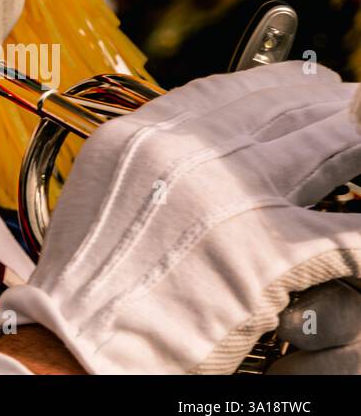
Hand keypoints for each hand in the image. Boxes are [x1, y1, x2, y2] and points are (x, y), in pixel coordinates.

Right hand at [0, 61, 360, 373]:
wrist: (81, 335)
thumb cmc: (83, 276)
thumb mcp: (100, 188)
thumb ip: (146, 158)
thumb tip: (186, 145)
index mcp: (142, 136)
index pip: (223, 92)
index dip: (273, 82)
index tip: (302, 80)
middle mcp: (188, 155)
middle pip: (277, 114)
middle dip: (325, 104)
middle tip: (353, 99)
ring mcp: (231, 201)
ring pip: (319, 153)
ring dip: (355, 141)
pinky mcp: (269, 257)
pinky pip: (346, 234)